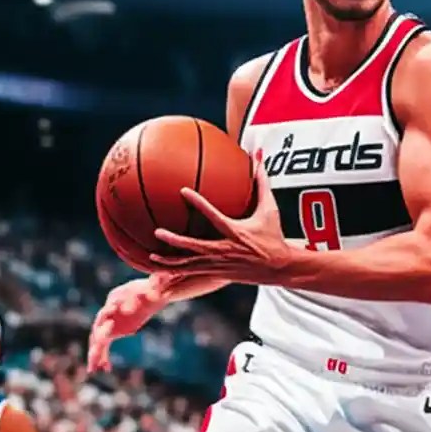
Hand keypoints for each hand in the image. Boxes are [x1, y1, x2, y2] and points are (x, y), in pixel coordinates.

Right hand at [86, 273, 224, 372]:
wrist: (153, 294)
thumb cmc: (154, 288)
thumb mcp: (157, 285)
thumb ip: (158, 282)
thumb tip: (164, 275)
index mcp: (117, 296)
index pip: (110, 306)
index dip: (109, 312)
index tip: (111, 318)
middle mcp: (109, 310)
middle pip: (99, 325)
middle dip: (98, 337)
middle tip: (97, 348)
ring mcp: (110, 322)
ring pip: (98, 339)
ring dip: (95, 353)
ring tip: (94, 369)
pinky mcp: (113, 331)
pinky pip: (105, 346)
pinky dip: (103, 358)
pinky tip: (106, 370)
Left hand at [150, 160, 293, 284]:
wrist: (278, 267)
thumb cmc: (273, 235)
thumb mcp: (270, 209)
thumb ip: (261, 182)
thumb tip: (258, 157)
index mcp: (236, 232)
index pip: (214, 216)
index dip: (199, 203)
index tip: (183, 191)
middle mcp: (225, 249)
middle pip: (196, 246)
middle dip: (176, 241)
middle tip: (157, 231)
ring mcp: (220, 264)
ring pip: (191, 265)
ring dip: (171, 263)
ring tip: (152, 258)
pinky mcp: (218, 274)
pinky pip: (193, 273)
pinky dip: (177, 272)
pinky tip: (162, 270)